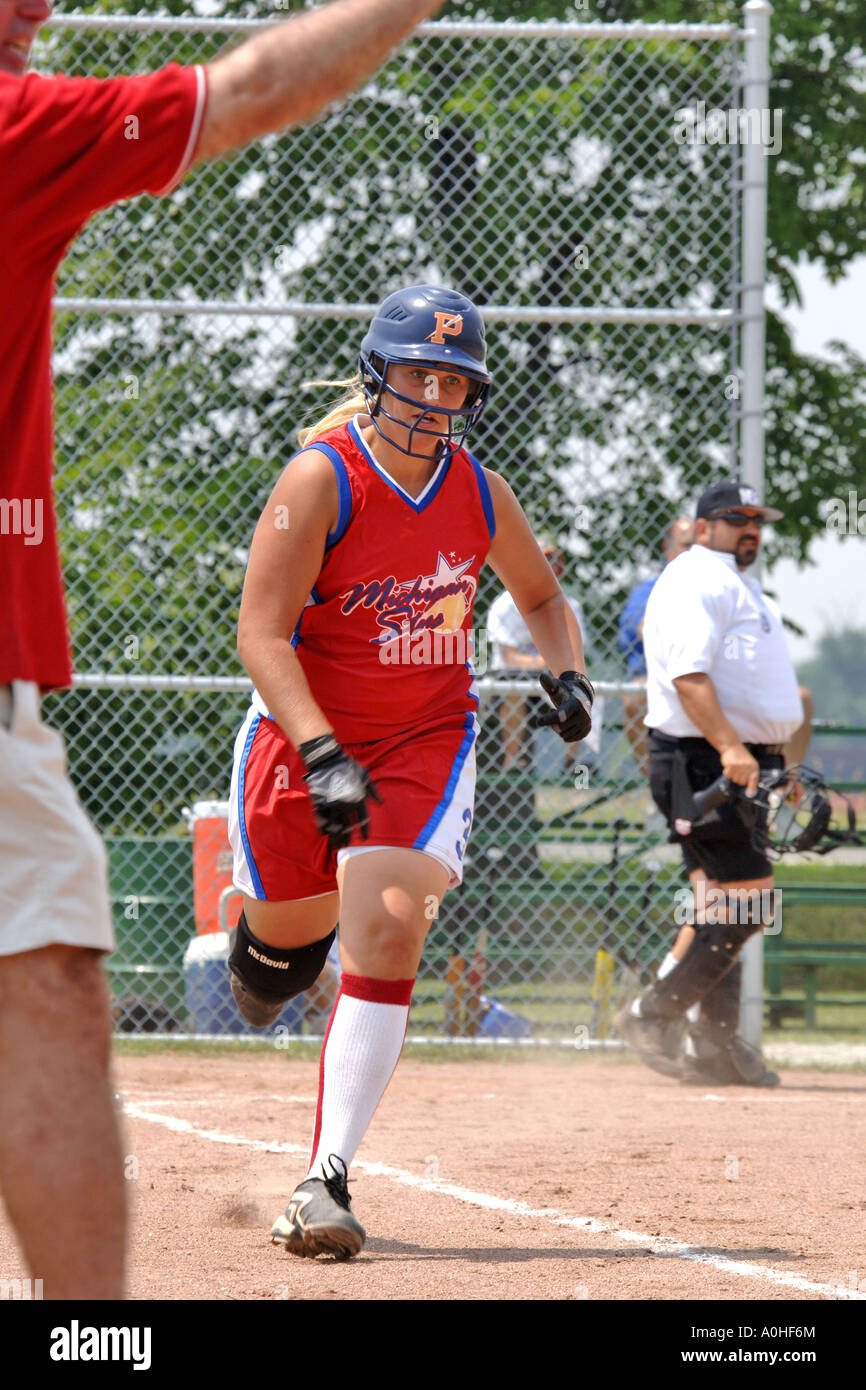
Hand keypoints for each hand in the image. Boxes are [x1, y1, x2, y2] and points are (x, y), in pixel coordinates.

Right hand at [299, 735, 381, 852]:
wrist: (328, 760)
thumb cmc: (348, 766)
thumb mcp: (365, 776)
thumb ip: (373, 791)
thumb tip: (381, 803)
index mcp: (358, 799)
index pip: (363, 820)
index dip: (364, 830)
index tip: (364, 839)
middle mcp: (346, 804)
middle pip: (348, 826)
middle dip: (347, 837)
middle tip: (347, 845)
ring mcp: (332, 804)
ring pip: (334, 826)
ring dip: (335, 837)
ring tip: (336, 846)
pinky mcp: (320, 803)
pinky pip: (321, 820)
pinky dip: (322, 828)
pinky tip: (324, 835)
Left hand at [534, 670, 592, 742]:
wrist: (581, 696)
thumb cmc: (565, 691)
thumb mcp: (557, 686)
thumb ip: (549, 682)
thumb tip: (541, 676)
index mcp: (576, 702)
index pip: (562, 713)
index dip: (551, 718)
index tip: (538, 721)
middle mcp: (584, 714)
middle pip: (560, 727)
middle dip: (552, 723)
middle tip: (552, 711)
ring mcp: (586, 723)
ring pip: (563, 735)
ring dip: (557, 727)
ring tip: (561, 716)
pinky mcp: (586, 731)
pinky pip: (568, 739)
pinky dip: (563, 733)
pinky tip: (565, 723)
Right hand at [719, 742, 759, 796]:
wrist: (732, 746)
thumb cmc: (741, 756)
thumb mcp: (749, 764)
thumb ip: (751, 775)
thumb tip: (750, 791)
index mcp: (754, 767)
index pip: (754, 780)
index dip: (752, 788)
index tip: (750, 794)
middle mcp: (748, 767)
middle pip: (742, 782)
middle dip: (739, 779)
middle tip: (738, 772)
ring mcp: (739, 766)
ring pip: (735, 780)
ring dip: (733, 776)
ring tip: (734, 768)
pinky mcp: (731, 766)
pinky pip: (728, 775)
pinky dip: (727, 773)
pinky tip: (728, 767)